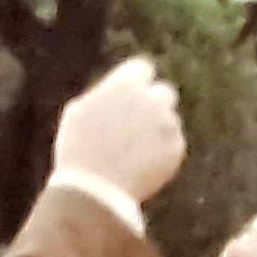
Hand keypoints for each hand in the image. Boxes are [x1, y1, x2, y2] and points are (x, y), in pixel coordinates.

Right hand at [53, 56, 186, 207]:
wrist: (97, 188)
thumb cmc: (79, 150)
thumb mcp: (81, 113)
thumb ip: (106, 95)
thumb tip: (118, 88)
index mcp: (124, 86)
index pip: (142, 68)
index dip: (138, 81)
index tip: (136, 92)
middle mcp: (150, 100)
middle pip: (164, 92)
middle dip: (155, 104)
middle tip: (141, 123)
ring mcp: (167, 123)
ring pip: (170, 120)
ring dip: (158, 130)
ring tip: (134, 153)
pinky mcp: (177, 146)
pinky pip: (173, 144)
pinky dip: (163, 153)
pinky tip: (142, 166)